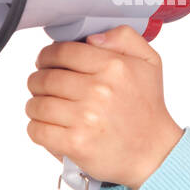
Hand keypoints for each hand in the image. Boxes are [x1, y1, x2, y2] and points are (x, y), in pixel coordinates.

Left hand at [25, 25, 183, 189]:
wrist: (154, 153)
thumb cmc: (147, 107)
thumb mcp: (149, 61)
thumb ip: (124, 37)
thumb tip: (91, 38)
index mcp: (114, 66)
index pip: (63, 52)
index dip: (47, 56)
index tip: (46, 62)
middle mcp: (99, 90)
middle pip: (45, 78)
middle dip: (37, 81)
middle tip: (42, 86)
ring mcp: (86, 118)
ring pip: (36, 104)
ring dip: (35, 105)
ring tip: (45, 107)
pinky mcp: (76, 144)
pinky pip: (37, 130)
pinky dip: (36, 128)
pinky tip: (49, 126)